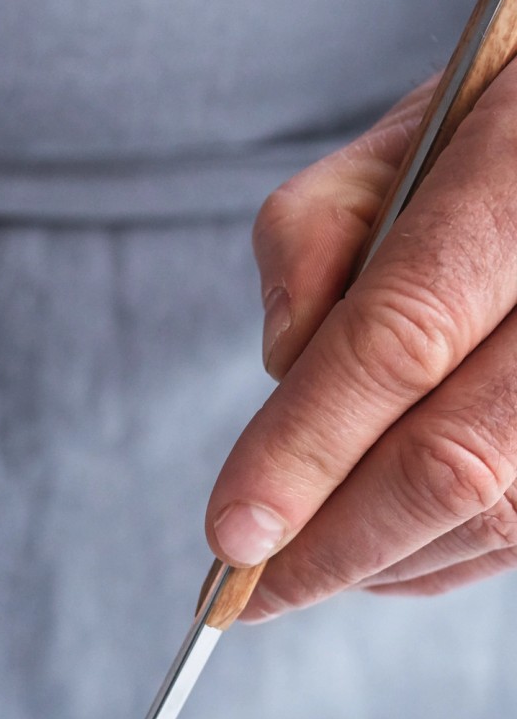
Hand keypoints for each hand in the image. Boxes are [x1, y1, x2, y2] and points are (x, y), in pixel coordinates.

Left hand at [205, 67, 516, 615]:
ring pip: (499, 514)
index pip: (401, 338)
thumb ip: (320, 231)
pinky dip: (441, 558)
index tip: (229, 532)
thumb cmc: (513, 130)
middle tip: (248, 587)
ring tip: (307, 565)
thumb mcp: (414, 130)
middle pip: (454, 459)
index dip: (303, 450)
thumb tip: (283, 368)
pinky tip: (384, 551)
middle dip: (334, 544)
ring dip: (385, 562)